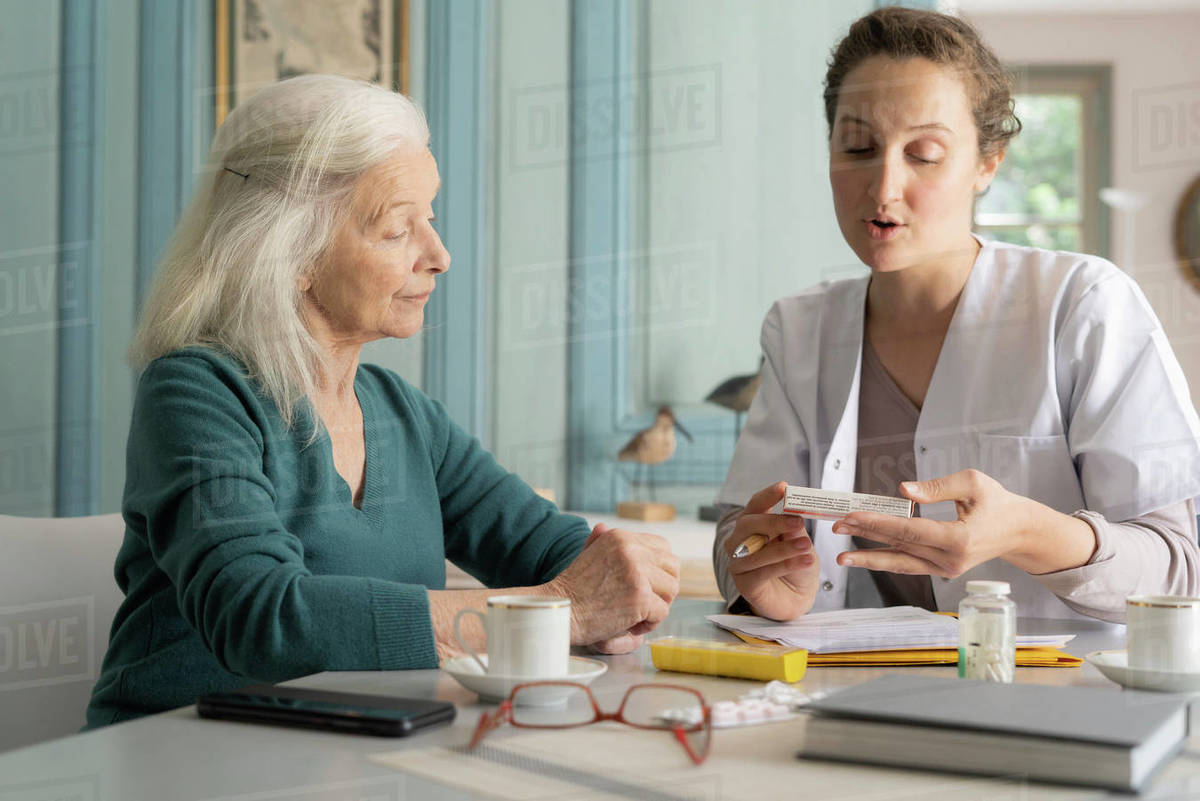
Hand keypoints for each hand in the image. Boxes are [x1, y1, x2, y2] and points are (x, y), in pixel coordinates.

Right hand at [547, 523, 680, 646]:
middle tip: (644, 603)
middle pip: (672, 568)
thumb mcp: (584, 555)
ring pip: (671, 590)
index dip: (659, 570)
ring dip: (658, 606)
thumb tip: (602, 526)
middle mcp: (630, 549)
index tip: (646, 585)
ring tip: (635, 614)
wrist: (559, 612)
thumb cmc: (572, 590)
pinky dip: (650, 623)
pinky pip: (662, 612)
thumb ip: (598, 541)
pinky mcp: (640, 597)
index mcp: (620, 537)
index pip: (663, 547)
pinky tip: (630, 625)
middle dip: (663, 588)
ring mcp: (636, 573)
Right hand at [725, 482, 820, 620]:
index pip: (755, 505)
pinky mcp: (745, 584)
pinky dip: (785, 565)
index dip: (768, 495)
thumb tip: (794, 514)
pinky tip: (805, 561)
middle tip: (798, 522)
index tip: (784, 487)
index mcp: (752, 525)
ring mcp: (738, 563)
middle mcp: (739, 541)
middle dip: (774, 522)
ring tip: (807, 547)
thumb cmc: (796, 564)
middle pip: (748, 525)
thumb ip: (794, 530)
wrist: (796, 597)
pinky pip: (763, 572)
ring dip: (783, 548)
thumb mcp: (800, 542)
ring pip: (755, 551)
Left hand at [832, 469, 1093, 576]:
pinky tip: (864, 558)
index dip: (878, 523)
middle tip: (836, 526)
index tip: (853, 516)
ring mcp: (946, 569)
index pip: (909, 530)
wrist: (1018, 531)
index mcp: (959, 539)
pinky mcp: (942, 571)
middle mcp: (950, 560)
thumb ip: (937, 487)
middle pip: (899, 546)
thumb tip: (903, 490)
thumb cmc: (997, 502)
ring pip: (900, 563)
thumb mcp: (973, 484)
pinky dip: (886, 561)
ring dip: (869, 558)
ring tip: (841, 558)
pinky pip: (909, 566)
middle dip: (865, 536)